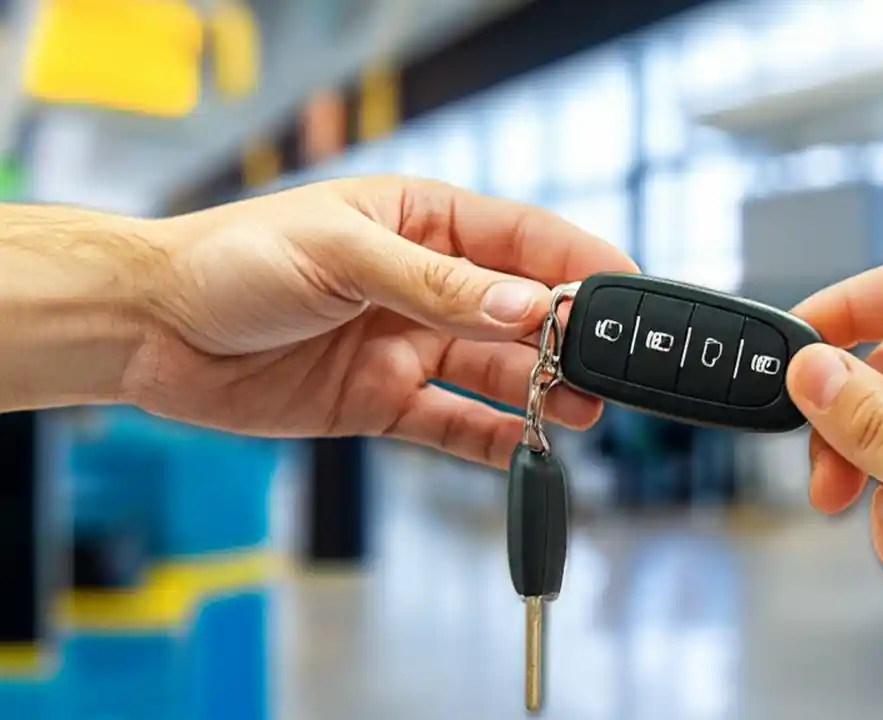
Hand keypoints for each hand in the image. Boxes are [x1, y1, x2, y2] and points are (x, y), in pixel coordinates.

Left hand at [121, 177, 636, 465]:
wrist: (151, 330)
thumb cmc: (232, 260)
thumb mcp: (342, 254)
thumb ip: (441, 287)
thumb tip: (529, 307)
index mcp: (422, 223)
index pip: (523, 239)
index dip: (580, 263)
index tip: (627, 292)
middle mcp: (425, 286)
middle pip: (520, 312)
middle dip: (569, 338)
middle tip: (610, 368)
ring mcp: (407, 345)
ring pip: (497, 370)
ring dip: (543, 390)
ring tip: (585, 409)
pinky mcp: (382, 401)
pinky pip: (453, 422)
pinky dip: (494, 438)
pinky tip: (530, 447)